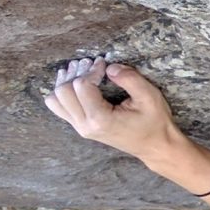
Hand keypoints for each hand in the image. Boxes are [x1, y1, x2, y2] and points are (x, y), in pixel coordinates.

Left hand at [44, 63, 185, 170]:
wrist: (155, 147)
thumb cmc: (155, 123)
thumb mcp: (150, 97)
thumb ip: (130, 79)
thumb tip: (110, 66)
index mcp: (101, 119)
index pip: (82, 86)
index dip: (91, 69)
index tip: (103, 63)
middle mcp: (85, 126)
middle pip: (62, 92)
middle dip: (75, 73)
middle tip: (90, 63)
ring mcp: (80, 128)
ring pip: (54, 101)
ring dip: (64, 82)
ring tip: (79, 70)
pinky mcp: (81, 127)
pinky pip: (59, 108)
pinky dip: (62, 93)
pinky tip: (75, 82)